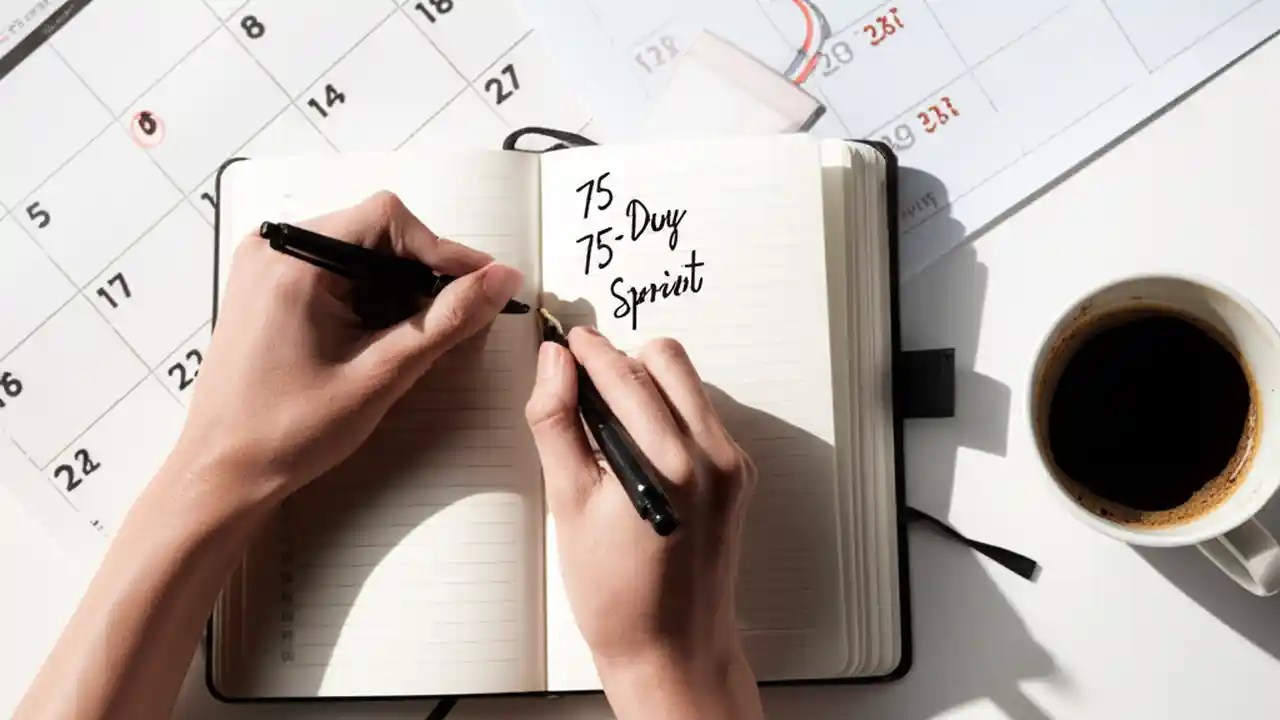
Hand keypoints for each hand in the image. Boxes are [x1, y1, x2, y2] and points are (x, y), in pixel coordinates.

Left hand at [176, 191, 522, 506]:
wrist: (223, 474)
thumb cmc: (286, 432)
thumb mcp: (381, 374)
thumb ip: (446, 322)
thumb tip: (498, 281)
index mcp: (292, 260)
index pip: (388, 219)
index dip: (444, 250)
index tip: (483, 284)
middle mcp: (274, 250)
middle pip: (376, 231)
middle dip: (421, 275)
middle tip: (454, 320)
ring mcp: (268, 269)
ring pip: (360, 254)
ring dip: (397, 292)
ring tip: (407, 344)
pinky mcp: (271, 290)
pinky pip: (337, 275)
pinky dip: (370, 302)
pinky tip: (377, 343)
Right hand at [525, 330, 762, 719]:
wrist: (672, 647)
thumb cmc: (618, 595)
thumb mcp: (567, 504)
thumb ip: (557, 423)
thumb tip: (553, 366)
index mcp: (670, 464)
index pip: (625, 374)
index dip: (588, 351)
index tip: (565, 342)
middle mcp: (712, 457)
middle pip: (666, 361)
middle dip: (620, 362)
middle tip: (582, 386)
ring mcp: (731, 465)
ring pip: (687, 383)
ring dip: (646, 385)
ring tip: (607, 425)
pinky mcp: (737, 475)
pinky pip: (701, 414)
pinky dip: (668, 413)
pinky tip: (637, 449)